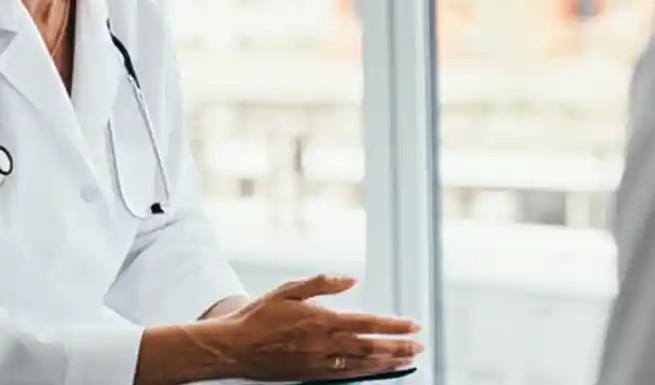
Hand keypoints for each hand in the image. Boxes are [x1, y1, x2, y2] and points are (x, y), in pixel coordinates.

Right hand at [224, 274, 423, 381]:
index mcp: (321, 320)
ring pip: (362, 364)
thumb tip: (352, 279)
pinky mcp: (312, 375)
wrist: (234, 347)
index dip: (393, 326)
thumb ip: (322, 284)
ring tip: (408, 360)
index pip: (367, 324)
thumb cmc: (260, 315)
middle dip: (398, 347)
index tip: (414, 325)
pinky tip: (379, 371)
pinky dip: (367, 373)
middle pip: (371, 347)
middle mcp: (324, 344)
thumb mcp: (289, 290)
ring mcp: (319, 363)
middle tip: (420, 346)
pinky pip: (346, 375)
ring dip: (388, 362)